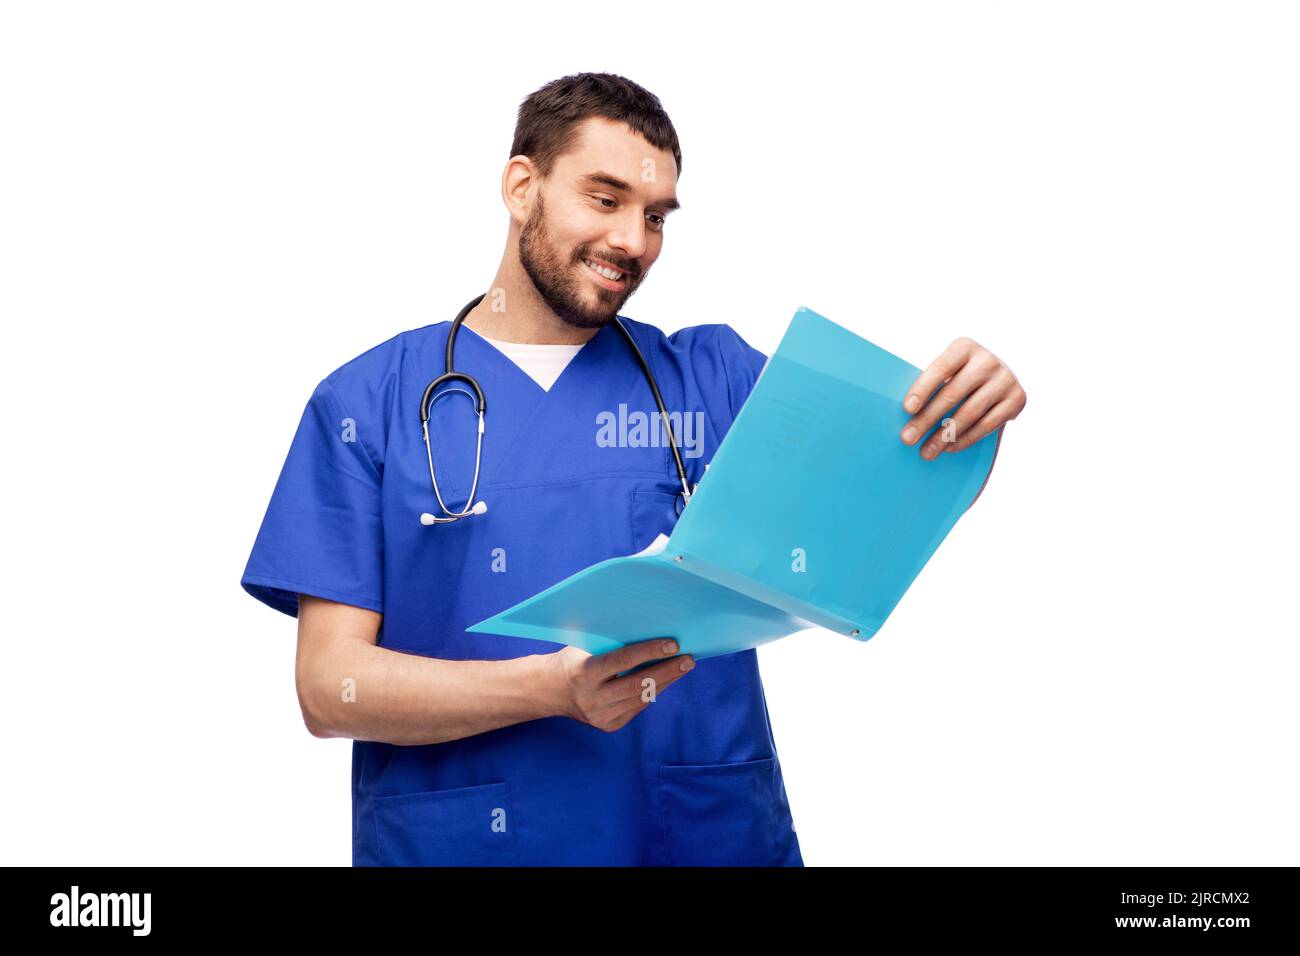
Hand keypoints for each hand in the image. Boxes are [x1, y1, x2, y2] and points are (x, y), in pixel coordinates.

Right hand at [546, 639, 694, 731]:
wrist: (548, 691)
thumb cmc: (571, 660)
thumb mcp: (584, 648)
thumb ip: (611, 646)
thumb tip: (650, 633)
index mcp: (584, 672)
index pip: (623, 661)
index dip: (649, 652)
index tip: (672, 644)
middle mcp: (592, 698)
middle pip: (638, 684)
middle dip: (667, 671)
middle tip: (688, 659)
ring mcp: (601, 716)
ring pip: (642, 698)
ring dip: (666, 682)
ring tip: (682, 667)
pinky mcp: (609, 726)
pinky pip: (637, 707)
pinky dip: (653, 692)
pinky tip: (665, 680)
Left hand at [899, 337, 1026, 458]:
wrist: (999, 380)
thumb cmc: (960, 378)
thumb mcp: (948, 372)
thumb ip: (931, 386)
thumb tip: (907, 416)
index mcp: (964, 347)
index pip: (940, 368)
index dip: (923, 388)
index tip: (907, 409)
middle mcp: (987, 360)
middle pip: (952, 394)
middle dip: (927, 419)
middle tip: (908, 438)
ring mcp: (1005, 379)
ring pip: (969, 413)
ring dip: (944, 436)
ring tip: (926, 452)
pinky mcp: (1017, 399)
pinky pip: (986, 425)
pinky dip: (965, 439)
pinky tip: (948, 448)